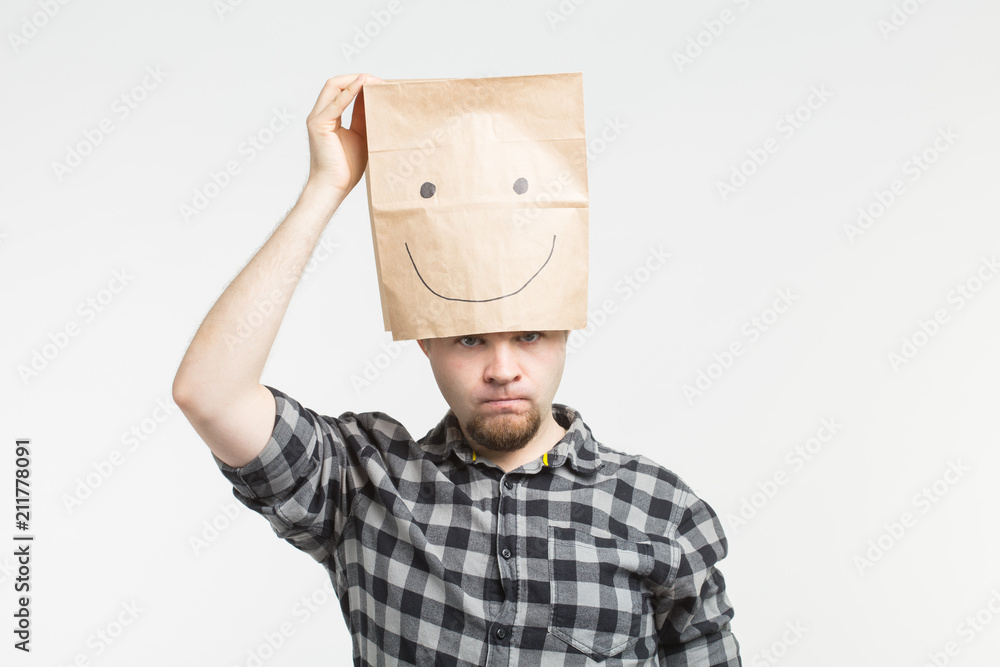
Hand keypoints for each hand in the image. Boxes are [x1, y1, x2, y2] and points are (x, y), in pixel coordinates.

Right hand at [304, 73, 384, 196]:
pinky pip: (336, 102)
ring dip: (355, 80)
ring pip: (334, 86)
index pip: (341, 90)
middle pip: (336, 83)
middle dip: (358, 77)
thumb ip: (364, 118)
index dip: (359, 83)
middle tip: (380, 80)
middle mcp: (320, 114)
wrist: (334, 187)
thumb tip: (377, 101)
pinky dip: (350, 91)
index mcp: (328, 116)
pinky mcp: (319, 124)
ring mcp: (318, 118)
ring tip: (375, 80)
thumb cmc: (346, 167)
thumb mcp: (362, 136)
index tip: (380, 83)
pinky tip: (363, 84)